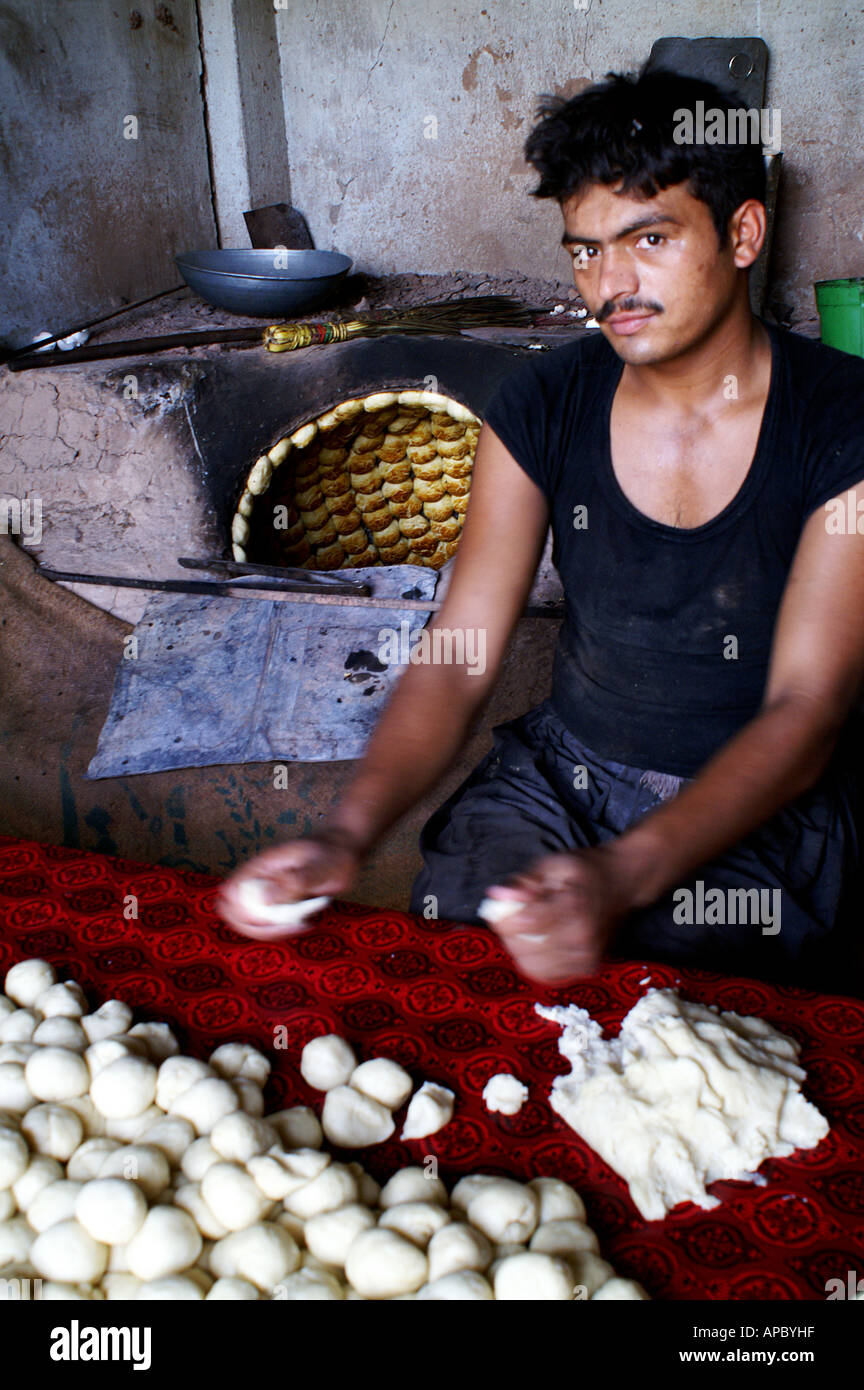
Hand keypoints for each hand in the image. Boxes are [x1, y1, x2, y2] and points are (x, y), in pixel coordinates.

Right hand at [216, 829, 362, 940]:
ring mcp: (270, 894)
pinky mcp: (282, 904)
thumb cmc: (332, 854)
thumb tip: (264, 899)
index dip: (241, 913)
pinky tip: (307, 923)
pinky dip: (285, 929)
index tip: (269, 919)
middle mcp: (260, 881)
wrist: (344, 851)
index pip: (231, 892)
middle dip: (258, 929)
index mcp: (261, 867)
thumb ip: (295, 882)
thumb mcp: (319, 868)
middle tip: (288, 927)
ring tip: (303, 924)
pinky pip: (273, 924)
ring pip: (255, 922)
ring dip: (274, 931)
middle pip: (237, 913)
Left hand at [484, 846, 635, 982]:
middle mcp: (583, 937)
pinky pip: (547, 975)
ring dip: (519, 949)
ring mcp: (587, 956)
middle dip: (509, 934)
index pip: (526, 922)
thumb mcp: (553, 864)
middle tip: (510, 918)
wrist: (623, 882)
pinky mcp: (588, 967)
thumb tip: (497, 896)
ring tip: (524, 930)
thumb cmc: (585, 872)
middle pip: (526, 948)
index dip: (504, 917)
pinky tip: (537, 943)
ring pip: (533, 966)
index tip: (500, 908)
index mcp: (575, 907)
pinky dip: (534, 961)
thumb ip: (524, 881)